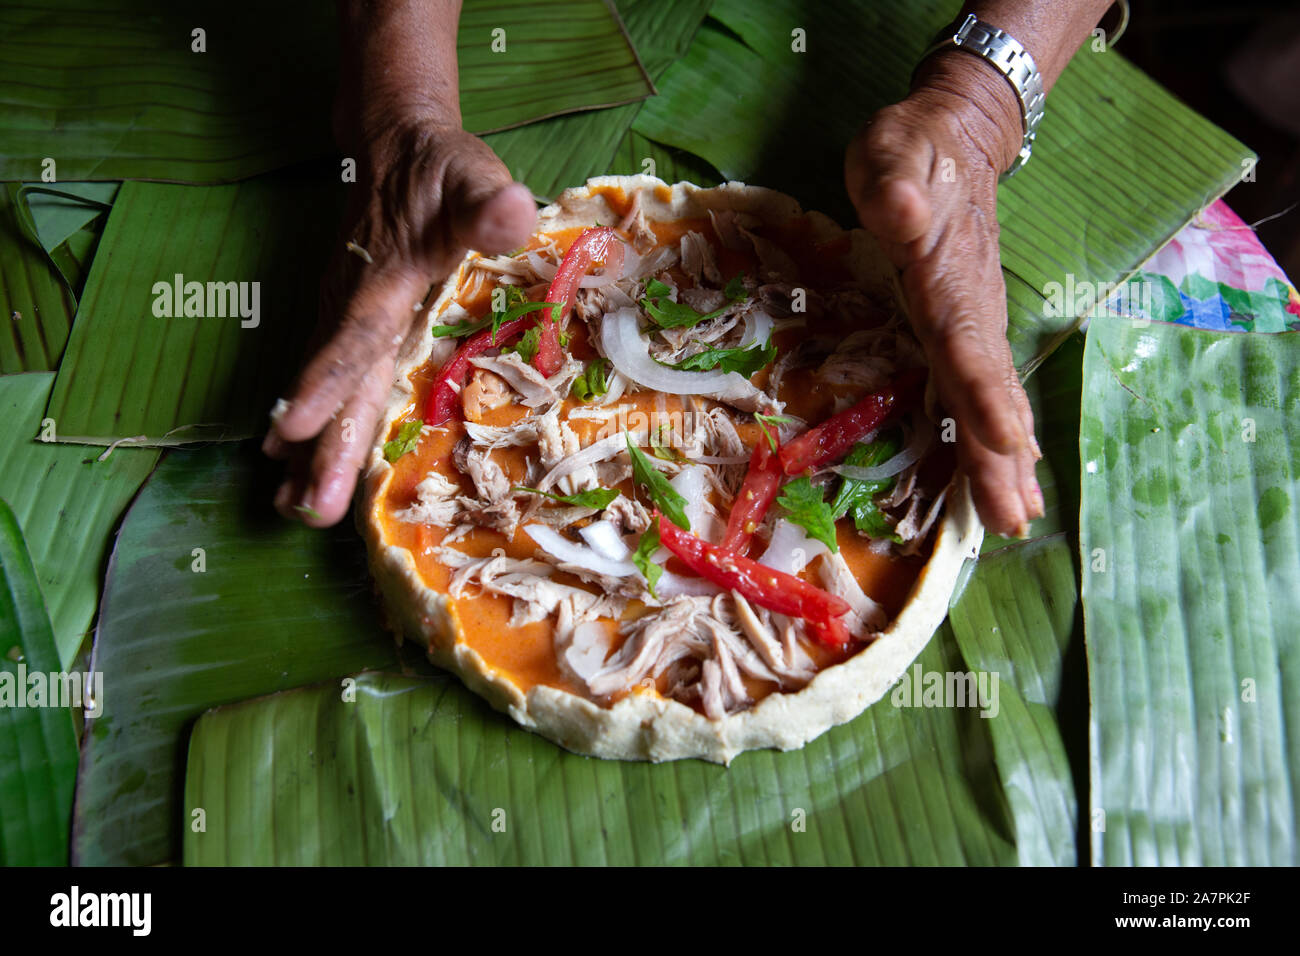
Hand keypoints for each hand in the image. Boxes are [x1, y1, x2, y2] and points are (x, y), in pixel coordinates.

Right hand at [263, 121, 536, 525]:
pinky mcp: (345, 317)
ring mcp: (343, 312)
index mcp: (383, 279)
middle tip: (308, 509)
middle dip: (322, 448)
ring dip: (309, 447)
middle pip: (337, 383)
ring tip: (290, 506)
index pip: (354, 339)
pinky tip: (289, 461)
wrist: (394, 143)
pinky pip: (328, 378)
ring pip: (324, 387)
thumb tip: (513, 212)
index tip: (297, 428)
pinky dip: (310, 422)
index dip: (328, 384)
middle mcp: (352, 304)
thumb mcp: (472, 175)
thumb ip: (488, 201)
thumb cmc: (441, 166)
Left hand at [845, 52, 1043, 537]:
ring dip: (1004, 459)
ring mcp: (977, 320)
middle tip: (1012, 518)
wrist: (958, 136)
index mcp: (947, 277)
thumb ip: (897, 183)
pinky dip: (1000, 434)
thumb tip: (901, 211)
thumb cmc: (911, 149)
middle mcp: (971, 309)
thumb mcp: (893, 153)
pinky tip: (1015, 470)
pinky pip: (986, 389)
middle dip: (999, 456)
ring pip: (993, 399)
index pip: (967, 343)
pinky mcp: (971, 325)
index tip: (1005, 442)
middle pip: (988, 390)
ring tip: (1019, 517)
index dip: (983, 394)